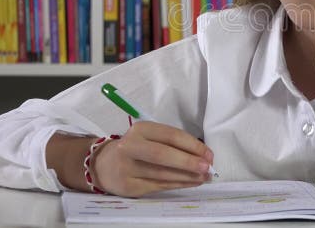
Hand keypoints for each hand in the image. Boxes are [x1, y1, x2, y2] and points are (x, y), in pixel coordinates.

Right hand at [91, 121, 213, 196]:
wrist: (105, 165)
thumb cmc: (136, 149)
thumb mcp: (150, 137)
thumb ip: (173, 144)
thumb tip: (203, 156)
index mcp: (140, 129)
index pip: (171, 136)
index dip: (193, 146)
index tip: (209, 154)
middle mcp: (130, 147)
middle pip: (163, 155)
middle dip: (189, 162)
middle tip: (208, 168)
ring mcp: (127, 168)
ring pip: (162, 174)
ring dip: (187, 176)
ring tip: (204, 177)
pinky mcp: (128, 186)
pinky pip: (159, 186)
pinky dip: (178, 184)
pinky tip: (190, 183)